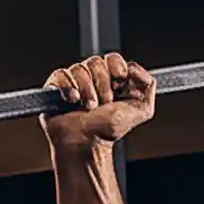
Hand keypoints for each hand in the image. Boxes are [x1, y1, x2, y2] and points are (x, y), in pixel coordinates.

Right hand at [40, 53, 155, 148]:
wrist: (85, 144)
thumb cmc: (108, 131)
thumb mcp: (141, 111)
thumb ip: (147, 86)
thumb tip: (136, 68)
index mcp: (112, 81)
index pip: (113, 58)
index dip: (116, 65)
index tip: (120, 77)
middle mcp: (92, 78)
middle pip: (96, 61)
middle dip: (103, 85)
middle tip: (103, 103)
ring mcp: (74, 81)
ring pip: (79, 69)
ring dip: (87, 91)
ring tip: (88, 108)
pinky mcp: (56, 86)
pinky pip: (61, 74)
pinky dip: (69, 88)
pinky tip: (73, 101)